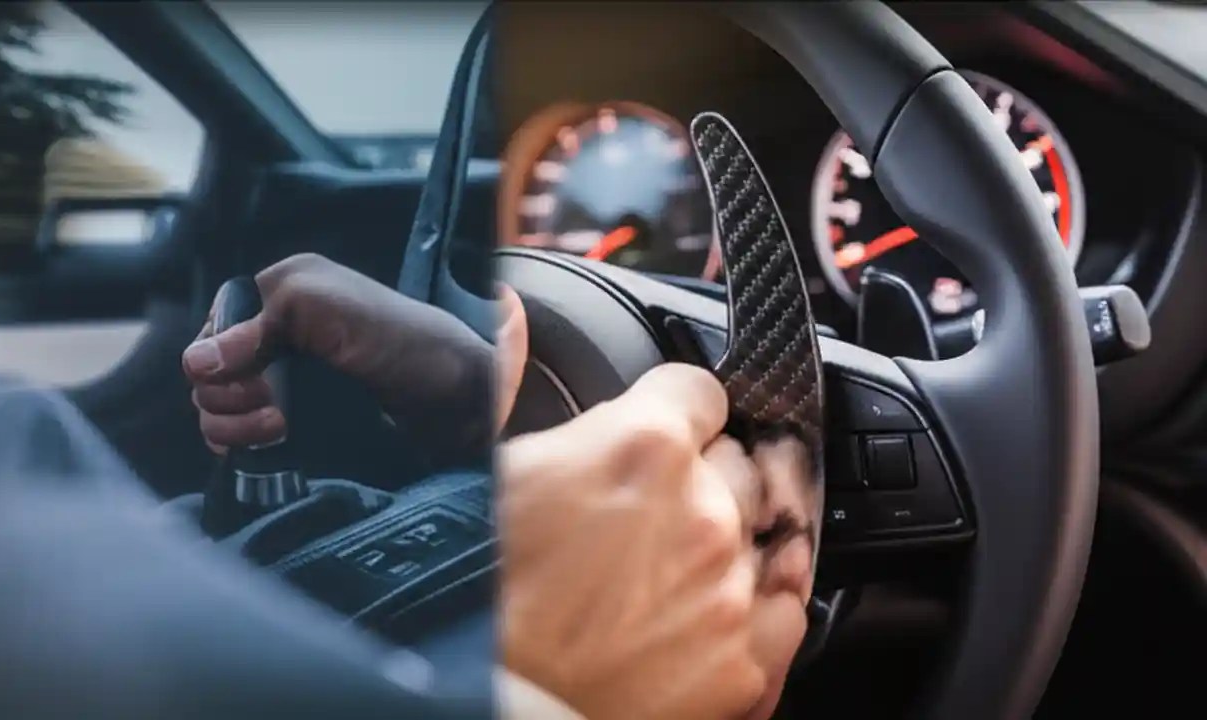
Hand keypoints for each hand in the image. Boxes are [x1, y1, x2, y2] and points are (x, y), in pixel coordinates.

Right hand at [181, 253, 494, 460]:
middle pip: (212, 370)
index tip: (251, 378)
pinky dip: (245, 442)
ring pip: (221, 406)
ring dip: (237, 422)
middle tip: (273, 407)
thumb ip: (261, 324)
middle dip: (230, 394)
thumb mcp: (329, 311)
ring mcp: (289, 378)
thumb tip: (196, 363)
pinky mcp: (300, 419)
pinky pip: (245, 433)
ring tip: (279, 428)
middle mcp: (281, 331)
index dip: (220, 356)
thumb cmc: (403, 343)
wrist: (458, 399)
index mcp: (284, 291)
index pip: (215, 325)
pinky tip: (273, 442)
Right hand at [499, 360, 817, 719]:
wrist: (481, 706)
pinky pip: (789, 611)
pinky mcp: (744, 664)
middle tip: (645, 515)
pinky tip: (712, 611)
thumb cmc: (467, 595)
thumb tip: (509, 309)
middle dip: (703, 475)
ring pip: (769, 532)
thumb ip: (508, 375)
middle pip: (741, 460)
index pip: (701, 388)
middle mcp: (706, 508)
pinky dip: (760, 606)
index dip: (673, 407)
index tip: (661, 429)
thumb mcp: (478, 466)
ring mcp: (732, 589)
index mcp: (644, 443)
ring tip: (670, 570)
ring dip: (730, 542)